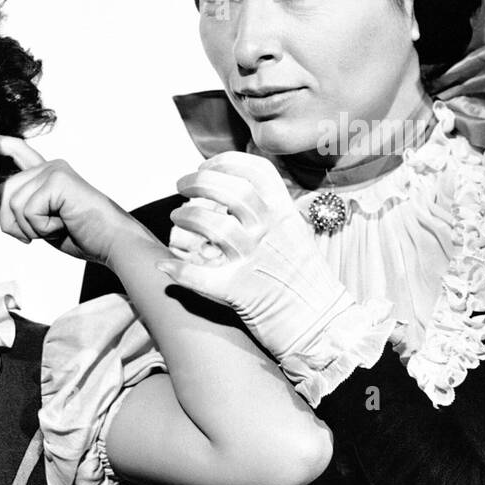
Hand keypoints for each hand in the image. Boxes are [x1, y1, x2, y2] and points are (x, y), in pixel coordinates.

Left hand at [0, 136, 135, 264]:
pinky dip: (42, 228)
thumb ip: (22, 205)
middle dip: (12, 223)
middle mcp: (49, 166)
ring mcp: (54, 170)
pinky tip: (63, 224)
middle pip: (4, 191)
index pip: (16, 151)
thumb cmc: (81, 234)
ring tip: (57, 226)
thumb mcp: (42, 220)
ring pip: (13, 203)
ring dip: (30, 228)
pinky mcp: (58, 180)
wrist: (113, 242)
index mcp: (46, 173)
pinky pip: (28, 211)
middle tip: (41, 232)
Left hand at [158, 151, 354, 360]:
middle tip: (182, 185)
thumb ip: (271, 212)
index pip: (256, 171)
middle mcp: (270, 232)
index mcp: (284, 214)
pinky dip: (179, 270)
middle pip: (231, 190)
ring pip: (214, 225)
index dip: (226, 162)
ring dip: (187, 216)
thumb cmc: (304, 278)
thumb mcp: (295, 234)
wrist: (320, 322)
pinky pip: (200, 276)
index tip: (206, 166)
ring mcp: (254, 259)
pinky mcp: (238, 290)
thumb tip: (241, 191)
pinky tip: (165, 265)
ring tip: (177, 216)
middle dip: (199, 181)